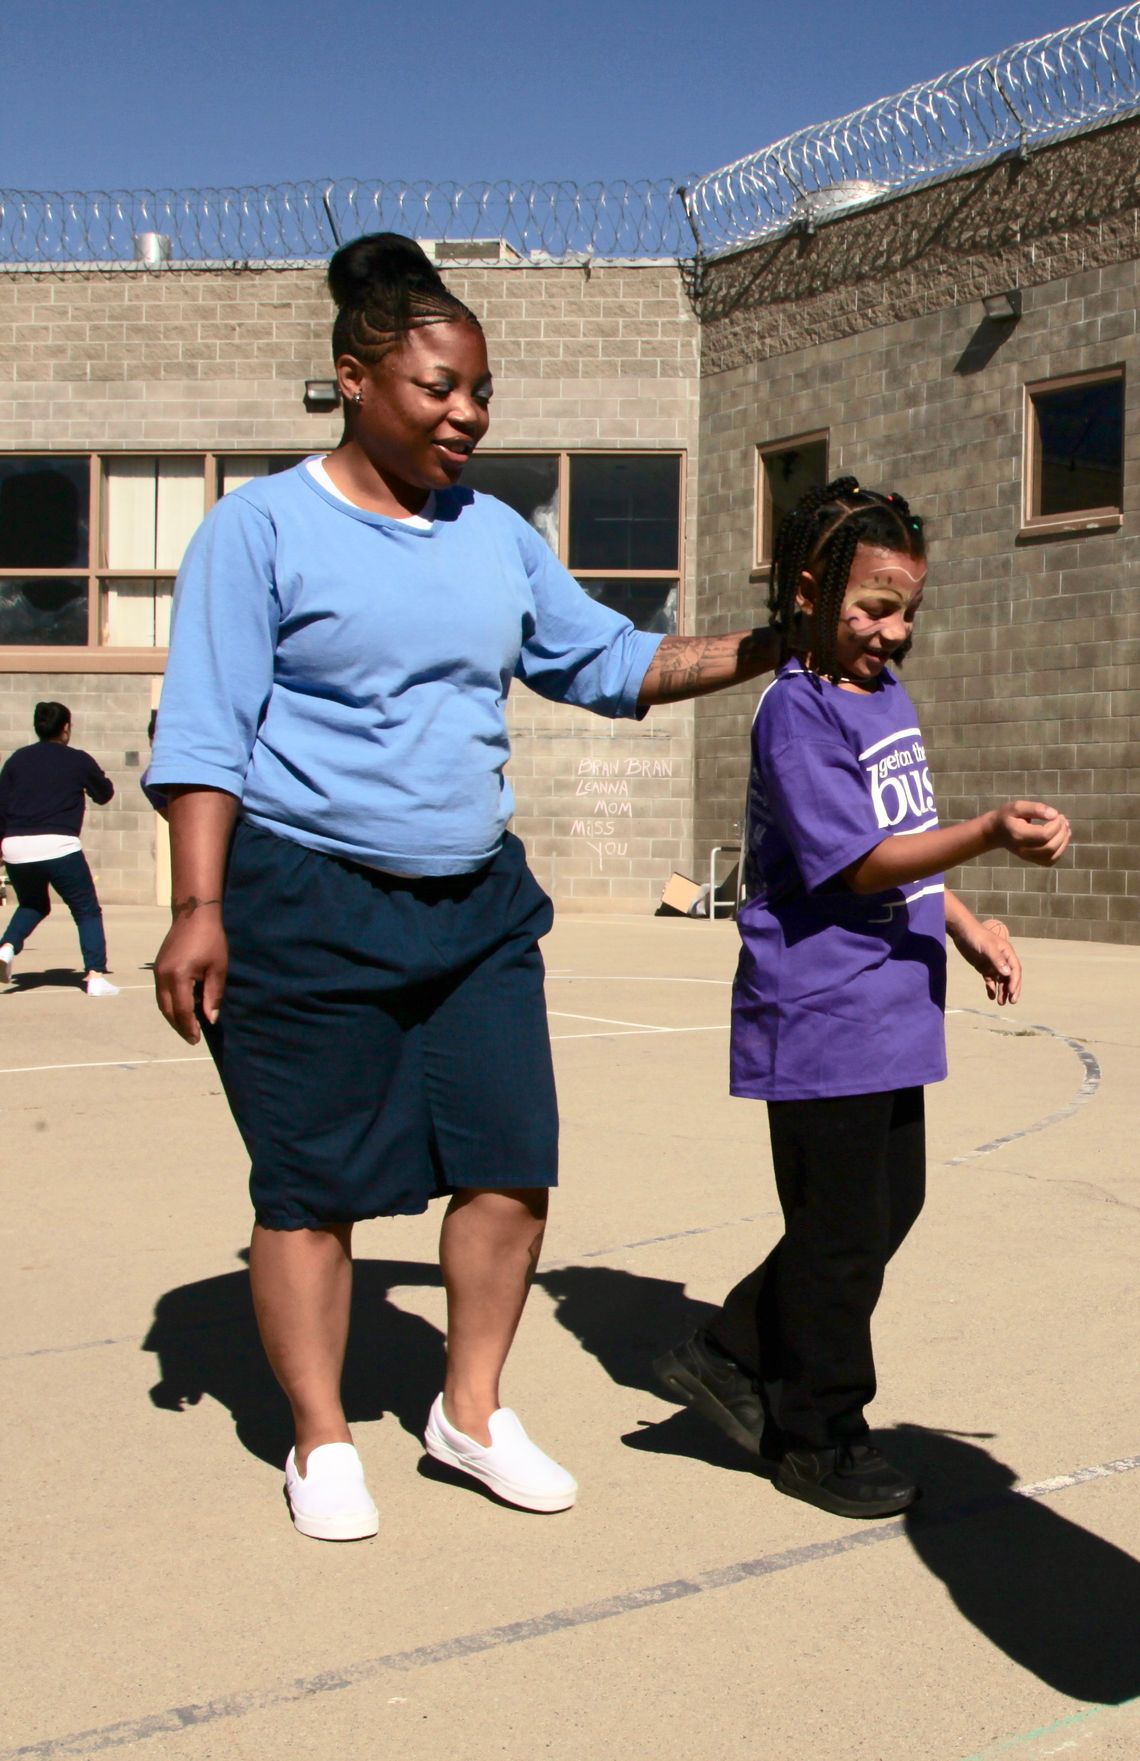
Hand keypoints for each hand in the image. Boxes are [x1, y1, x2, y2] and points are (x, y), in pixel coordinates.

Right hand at [153, 907, 227, 1043]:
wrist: (194, 914)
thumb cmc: (211, 940)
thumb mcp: (218, 968)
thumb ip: (213, 996)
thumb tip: (210, 1019)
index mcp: (179, 976)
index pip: (182, 1010)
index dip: (189, 1027)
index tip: (196, 1039)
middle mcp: (163, 976)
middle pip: (168, 1010)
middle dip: (179, 1026)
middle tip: (191, 1038)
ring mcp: (157, 972)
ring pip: (162, 1003)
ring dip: (173, 1017)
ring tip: (186, 1027)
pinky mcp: (157, 968)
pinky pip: (161, 993)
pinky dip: (169, 1005)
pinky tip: (181, 1009)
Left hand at [952, 915, 1021, 1004]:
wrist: (961, 932)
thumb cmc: (977, 936)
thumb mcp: (987, 947)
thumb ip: (997, 960)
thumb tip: (1008, 973)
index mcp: (1007, 953)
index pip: (1015, 970)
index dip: (1015, 982)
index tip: (1011, 992)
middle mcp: (1002, 960)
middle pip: (1010, 977)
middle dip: (1011, 990)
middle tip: (1012, 1002)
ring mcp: (993, 964)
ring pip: (1000, 981)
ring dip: (1002, 991)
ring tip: (1000, 1003)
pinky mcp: (984, 967)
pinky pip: (990, 980)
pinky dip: (991, 988)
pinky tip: (991, 997)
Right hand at [988, 802, 1070, 865]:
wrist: (996, 832)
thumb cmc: (1007, 817)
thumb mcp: (1018, 807)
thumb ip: (1036, 808)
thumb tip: (1055, 814)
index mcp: (1018, 834)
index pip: (1044, 835)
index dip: (1056, 825)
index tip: (1057, 814)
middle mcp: (1023, 849)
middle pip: (1050, 846)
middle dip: (1062, 832)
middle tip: (1062, 819)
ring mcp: (1028, 857)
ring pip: (1052, 855)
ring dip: (1064, 841)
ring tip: (1065, 827)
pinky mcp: (1032, 860)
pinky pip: (1050, 861)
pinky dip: (1060, 850)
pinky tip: (1062, 838)